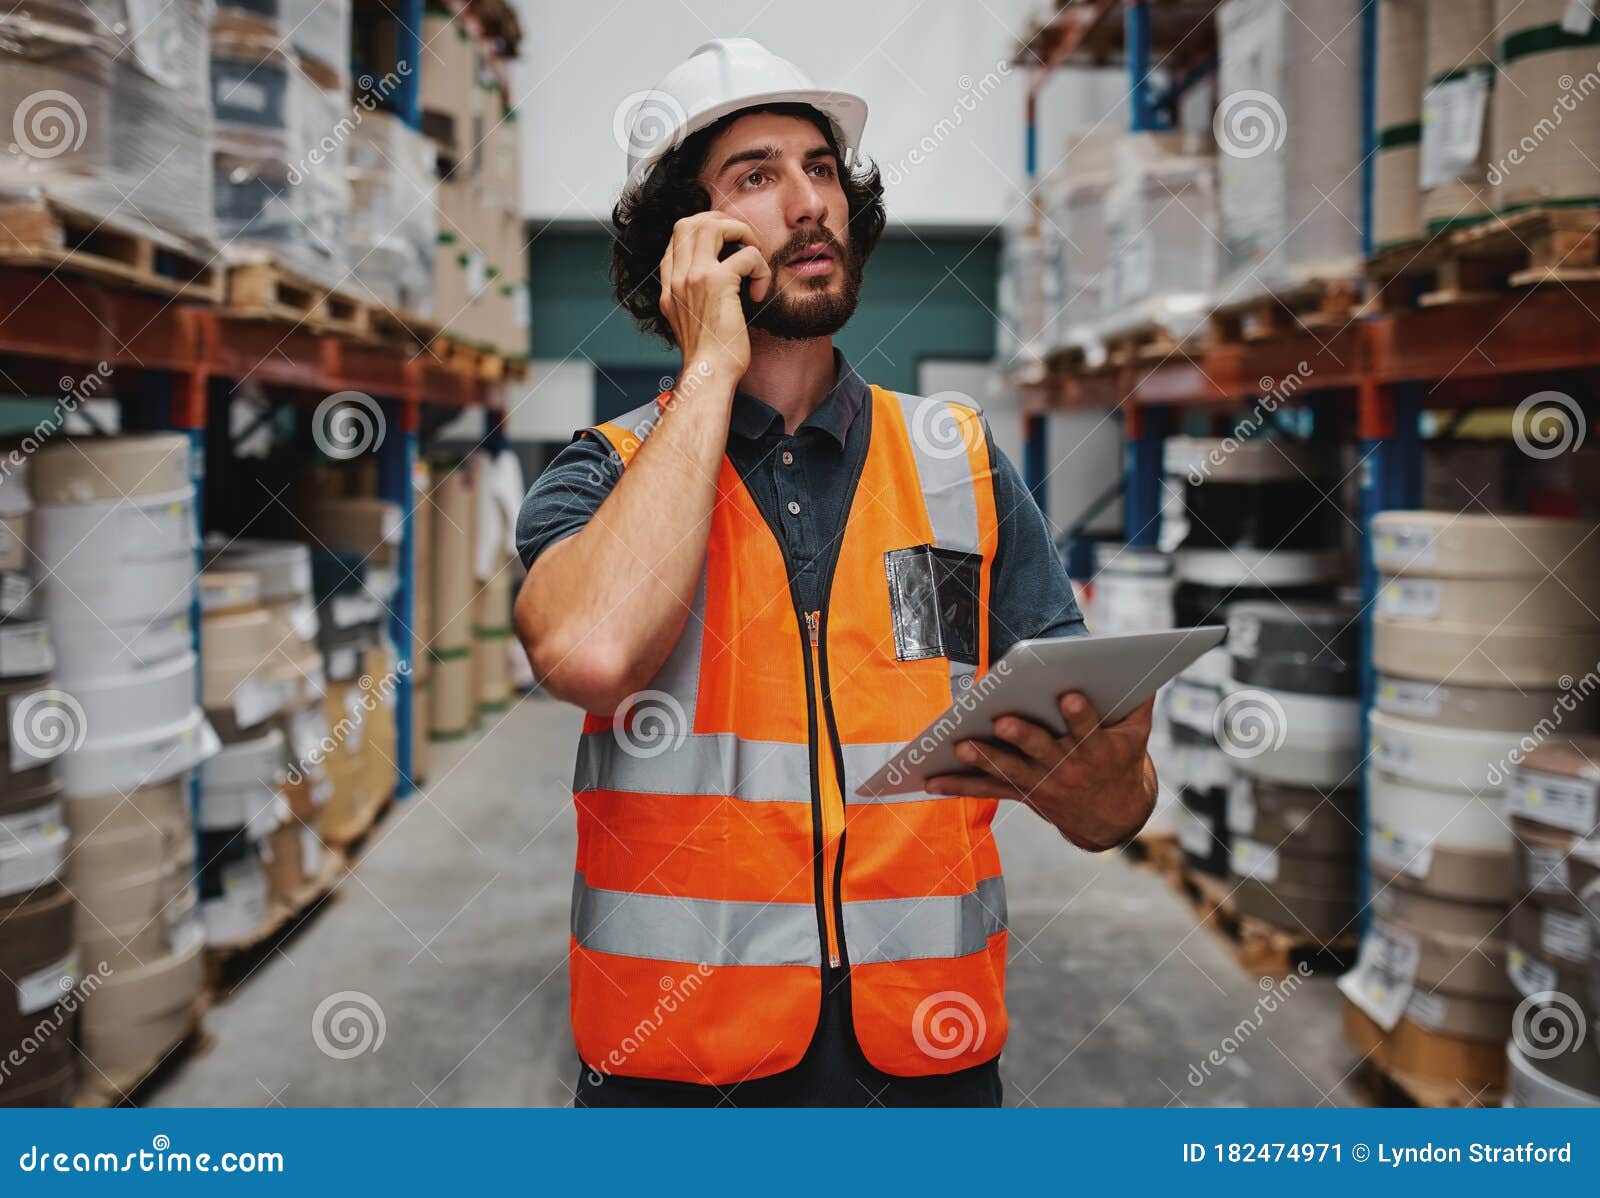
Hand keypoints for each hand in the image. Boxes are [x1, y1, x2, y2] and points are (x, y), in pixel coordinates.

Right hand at [657, 212, 771, 381]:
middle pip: (691, 221)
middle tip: (744, 242)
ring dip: (741, 232)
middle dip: (723, 222)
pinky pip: (747, 255)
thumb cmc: (708, 355)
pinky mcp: (718, 283)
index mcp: (669, 284)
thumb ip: (692, 294)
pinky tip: (758, 292)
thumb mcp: (689, 320)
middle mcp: (677, 276)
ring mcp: (694, 276)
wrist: (708, 375)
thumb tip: (717, 275)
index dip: (705, 230)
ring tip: (754, 255)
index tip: (727, 245)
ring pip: (715, 225)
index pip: (678, 235)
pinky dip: (761, 268)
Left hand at [925, 693, 1156, 851]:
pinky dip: (957, 785)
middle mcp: (1067, 768)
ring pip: (1008, 769)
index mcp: (1097, 750)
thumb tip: (1145, 663)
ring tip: (960, 744)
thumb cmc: (1122, 759)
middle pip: (1042, 749)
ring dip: (983, 758)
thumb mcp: (1137, 734)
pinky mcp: (1021, 792)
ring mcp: (1041, 783)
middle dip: (1022, 735)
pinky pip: (986, 789)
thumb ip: (1139, 701)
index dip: (1079, 714)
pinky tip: (929, 780)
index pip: (1088, 729)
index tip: (1068, 695)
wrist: (1114, 815)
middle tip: (1002, 719)